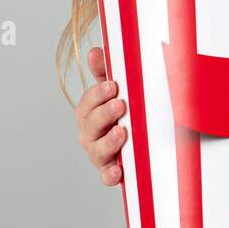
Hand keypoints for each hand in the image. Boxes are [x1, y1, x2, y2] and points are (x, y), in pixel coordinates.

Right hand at [74, 46, 126, 186]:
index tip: (112, 86)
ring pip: (97, 150)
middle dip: (104, 114)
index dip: (97, 94)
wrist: (141, 143)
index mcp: (91, 113)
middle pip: (90, 125)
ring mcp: (100, 154)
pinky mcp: (111, 171)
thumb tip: (95, 51)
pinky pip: (107, 176)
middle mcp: (91, 134)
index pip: (88, 102)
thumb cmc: (125, 112)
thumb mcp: (117, 91)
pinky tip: (119, 171)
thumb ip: (106, 73)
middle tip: (120, 104)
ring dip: (108, 141)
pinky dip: (110, 175)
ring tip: (122, 132)